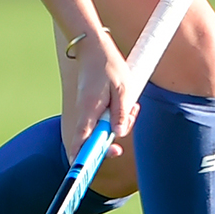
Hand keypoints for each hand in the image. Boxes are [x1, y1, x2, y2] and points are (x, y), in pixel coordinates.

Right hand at [61, 29, 138, 160]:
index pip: (81, 144)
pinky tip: (128, 104)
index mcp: (89, 112)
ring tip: (133, 106)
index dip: (86, 160)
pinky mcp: (90, 107)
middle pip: (93, 142)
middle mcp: (84, 115)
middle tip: (130, 124)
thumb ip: (121, 112)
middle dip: (113, 142)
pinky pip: (102, 120)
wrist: (91, 45)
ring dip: (118, 126)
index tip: (94, 168)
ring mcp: (86, 111)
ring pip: (100, 130)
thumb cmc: (108, 64)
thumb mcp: (123, 88)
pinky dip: (116, 117)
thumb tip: (119, 135)